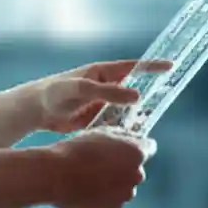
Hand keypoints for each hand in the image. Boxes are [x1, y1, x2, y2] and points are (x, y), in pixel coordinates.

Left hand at [35, 59, 172, 133]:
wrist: (36, 111)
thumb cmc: (55, 93)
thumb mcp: (81, 89)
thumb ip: (107, 92)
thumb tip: (138, 97)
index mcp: (103, 73)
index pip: (133, 68)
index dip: (152, 67)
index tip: (172, 67)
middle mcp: (106, 87)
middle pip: (134, 91)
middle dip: (147, 98)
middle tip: (160, 106)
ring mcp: (102, 104)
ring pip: (127, 111)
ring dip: (135, 119)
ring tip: (144, 128)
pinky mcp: (97, 121)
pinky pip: (116, 125)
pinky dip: (123, 131)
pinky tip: (128, 140)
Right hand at [46, 130, 155, 207]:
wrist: (57, 176)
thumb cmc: (76, 150)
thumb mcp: (101, 132)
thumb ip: (120, 136)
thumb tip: (129, 137)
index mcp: (137, 153)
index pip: (149, 147)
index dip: (136, 144)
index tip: (124, 145)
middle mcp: (137, 174)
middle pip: (136, 167)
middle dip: (123, 164)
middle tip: (101, 160)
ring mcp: (126, 193)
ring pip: (125, 184)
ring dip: (115, 181)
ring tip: (91, 175)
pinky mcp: (114, 207)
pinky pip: (114, 198)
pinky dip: (106, 193)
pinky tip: (89, 187)